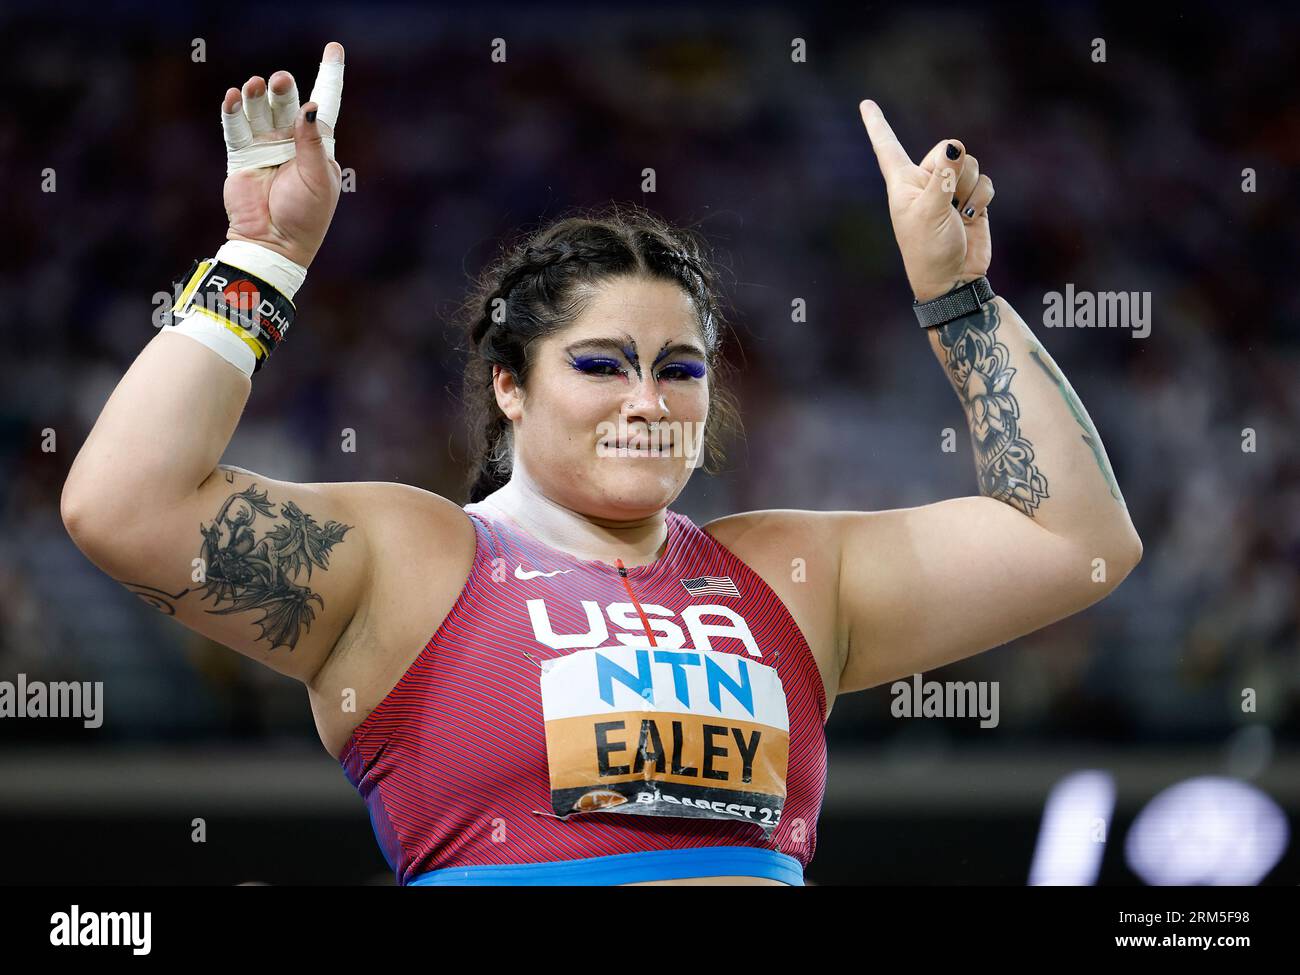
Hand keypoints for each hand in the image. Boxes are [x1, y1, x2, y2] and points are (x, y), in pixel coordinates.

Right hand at [221, 42, 345, 268]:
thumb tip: (311, 107)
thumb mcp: (318, 178)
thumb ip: (312, 142)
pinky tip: (235, 97)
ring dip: (257, 96)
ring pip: (260, 110)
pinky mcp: (241, 156)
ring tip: (255, 87)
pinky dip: (234, 110)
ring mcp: (265, 146)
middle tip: (279, 81)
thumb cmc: (306, 216)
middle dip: (283, 89)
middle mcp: (291, 141)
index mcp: (318, 145)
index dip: (329, 75)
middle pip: (287, 102)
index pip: (325, 102)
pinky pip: (236, 127)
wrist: (274, 243)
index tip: (334, 48)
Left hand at [859, 100, 994, 302]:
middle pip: (947, 149)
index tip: (865, 103)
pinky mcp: (971, 199)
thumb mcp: (930, 212)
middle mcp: (924, 181)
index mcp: (902, 182)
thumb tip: (956, 148)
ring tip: (957, 215)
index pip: (887, 146)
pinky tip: (970, 218)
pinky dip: (981, 199)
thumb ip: (943, 178)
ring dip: (968, 189)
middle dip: (954, 170)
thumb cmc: (929, 250)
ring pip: (969, 164)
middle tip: (947, 199)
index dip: (877, 124)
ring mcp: (949, 189)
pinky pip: (984, 181)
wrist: (953, 279)